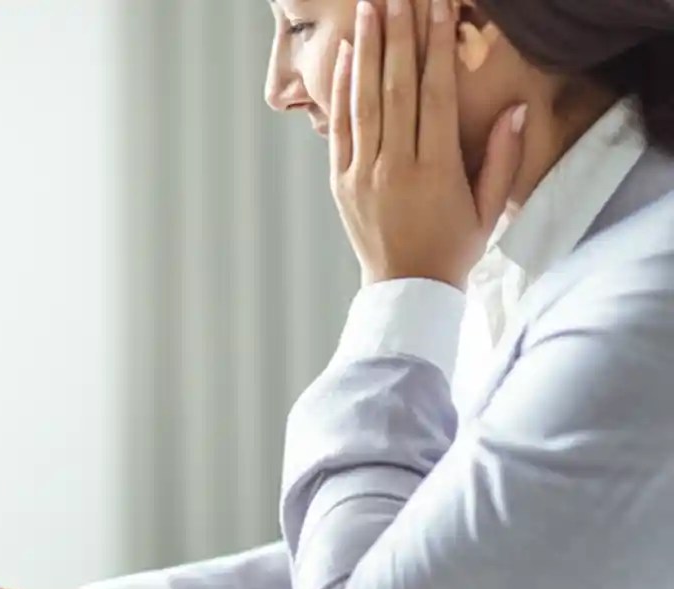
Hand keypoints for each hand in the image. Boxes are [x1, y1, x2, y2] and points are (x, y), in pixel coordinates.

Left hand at [330, 0, 525, 288]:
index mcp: (436, 169)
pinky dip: (342, 89)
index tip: (436, 8)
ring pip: (364, 101)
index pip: (435, 94)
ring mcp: (362, 173)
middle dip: (399, 35)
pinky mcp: (341, 180)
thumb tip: (517, 108)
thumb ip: (502, 157)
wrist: (406, 290)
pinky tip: (347, 55)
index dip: (436, 47)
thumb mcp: (490, 208)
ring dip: (367, 49)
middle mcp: (395, 166)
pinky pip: (340, 127)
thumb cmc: (454, 247)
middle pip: (396, 88)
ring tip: (369, 7)